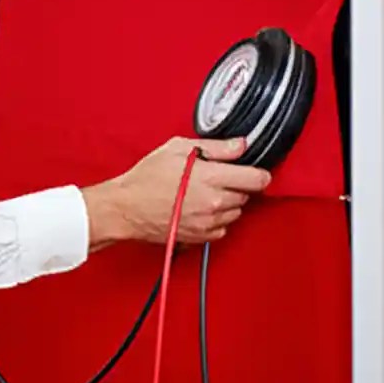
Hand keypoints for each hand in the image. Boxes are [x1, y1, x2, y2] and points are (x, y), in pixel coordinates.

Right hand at [81, 136, 270, 248]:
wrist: (126, 208)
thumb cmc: (146, 178)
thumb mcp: (177, 149)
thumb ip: (215, 147)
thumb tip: (240, 145)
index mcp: (211, 177)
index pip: (257, 178)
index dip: (257, 172)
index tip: (251, 170)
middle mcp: (214, 202)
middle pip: (247, 195)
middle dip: (236, 186)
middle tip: (215, 179)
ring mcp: (209, 222)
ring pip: (236, 212)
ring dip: (227, 203)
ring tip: (204, 194)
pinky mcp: (202, 237)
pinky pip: (223, 228)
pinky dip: (216, 220)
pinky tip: (199, 209)